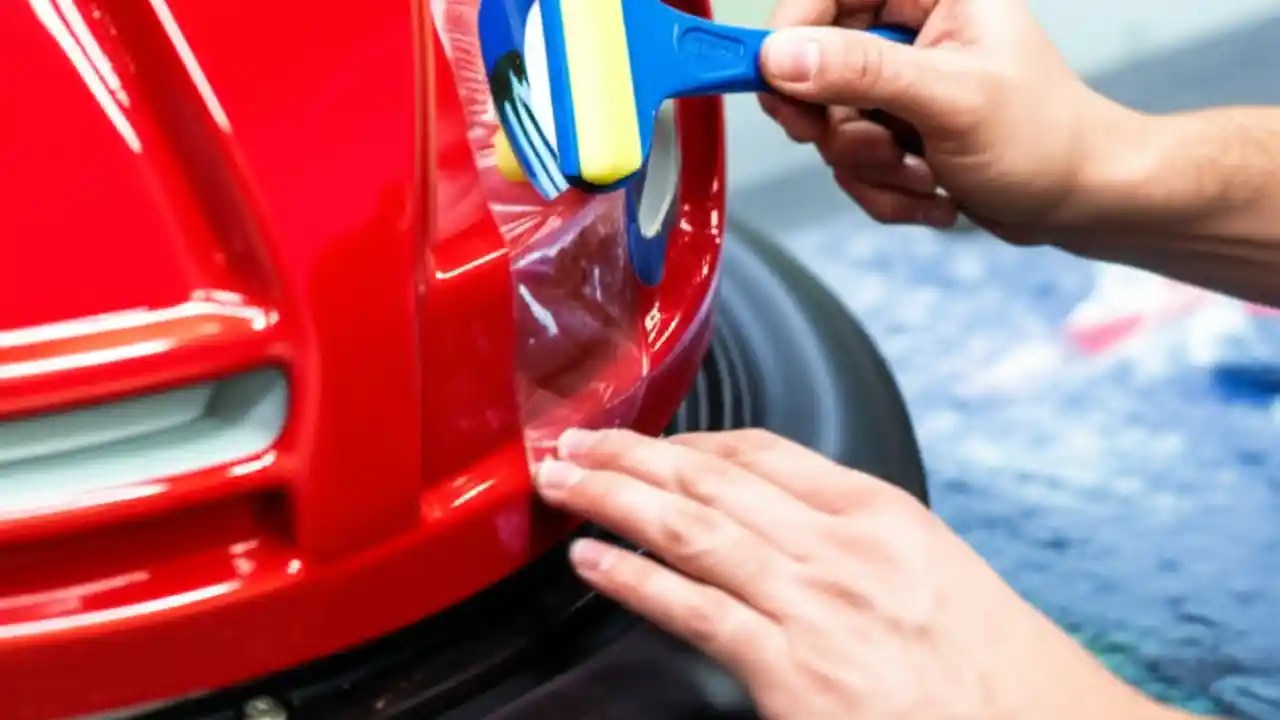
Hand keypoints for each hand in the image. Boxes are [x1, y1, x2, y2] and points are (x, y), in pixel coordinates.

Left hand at [534, 428, 1182, 718]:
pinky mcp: (795, 671)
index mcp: (880, 512)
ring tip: (562, 480)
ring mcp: (816, 603)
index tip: (646, 439)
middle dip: (630, 454)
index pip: (763, 453)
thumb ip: (855, 541)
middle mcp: (843, 544)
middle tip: (573, 439)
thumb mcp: (932, 573)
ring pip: (689, 529)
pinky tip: (592, 557)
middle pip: (711, 479)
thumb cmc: (998, 667)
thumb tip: (785, 530)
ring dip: (612, 496)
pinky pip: (693, 608)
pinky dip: (633, 577)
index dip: (688, 442)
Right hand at [756, 0, 1140, 239]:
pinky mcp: (895, 126)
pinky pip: (848, 159)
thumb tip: (782, 56)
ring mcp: (900, 81)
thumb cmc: (1045, 139)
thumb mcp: (949, 99)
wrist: (1079, 201)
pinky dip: (882, 188)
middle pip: (814, 61)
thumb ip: (862, 71)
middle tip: (872, 142)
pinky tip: (931, 190)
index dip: (792, 30)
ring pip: (829, 121)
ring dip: (869, 165)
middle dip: (841, 121)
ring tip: (925, 172)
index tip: (774, 77)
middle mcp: (912, 26)